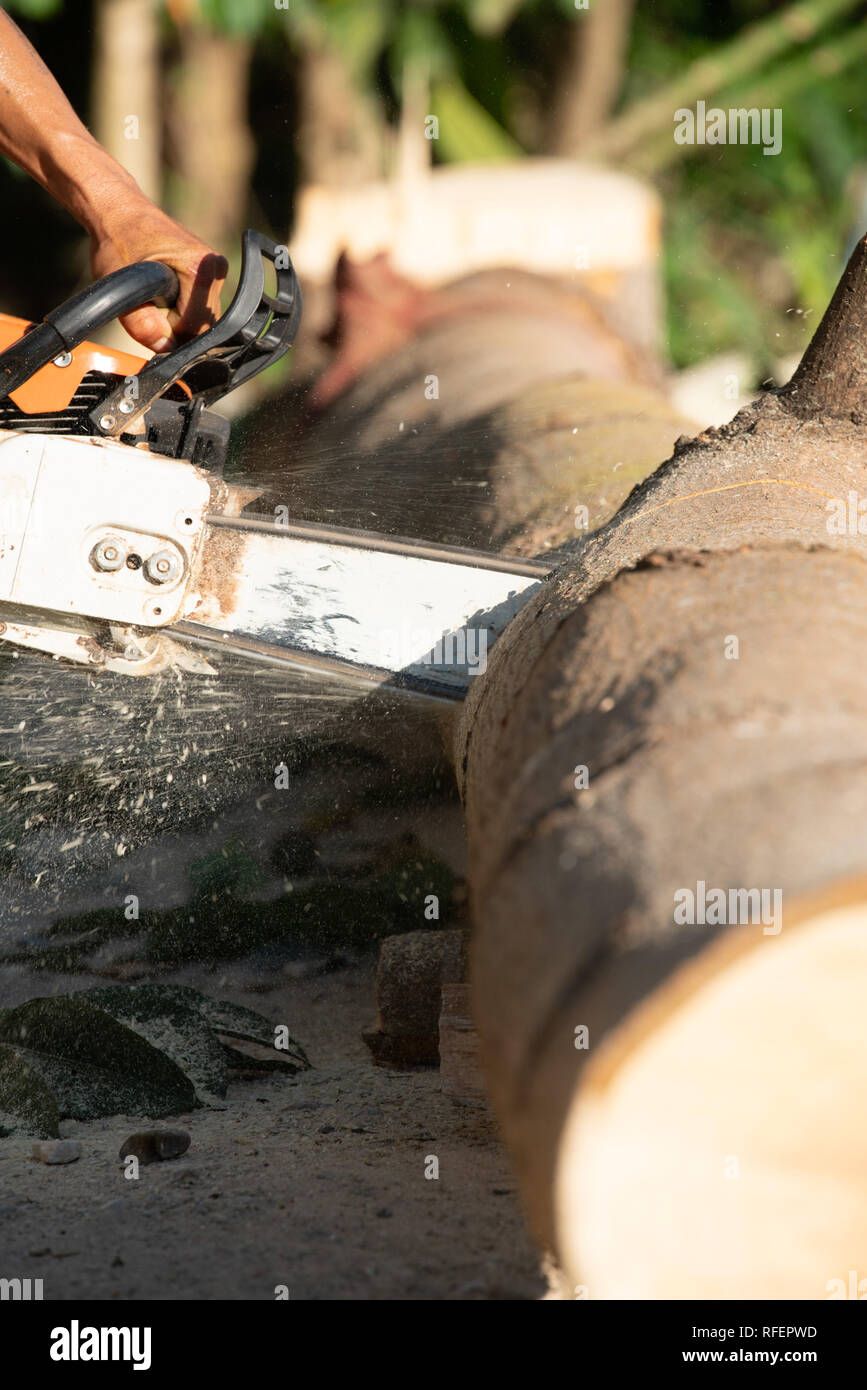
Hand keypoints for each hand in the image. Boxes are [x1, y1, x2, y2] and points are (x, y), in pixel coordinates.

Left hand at [90, 200, 227, 353]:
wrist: (118, 209)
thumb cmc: (117, 238)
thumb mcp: (120, 288)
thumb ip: (142, 325)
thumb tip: (165, 349)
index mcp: (201, 269)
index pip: (194, 328)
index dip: (168, 332)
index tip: (146, 316)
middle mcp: (216, 268)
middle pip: (202, 326)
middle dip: (174, 326)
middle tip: (148, 302)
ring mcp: (216, 269)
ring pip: (202, 319)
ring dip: (177, 317)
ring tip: (155, 292)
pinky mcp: (211, 272)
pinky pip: (200, 307)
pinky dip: (181, 307)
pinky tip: (164, 288)